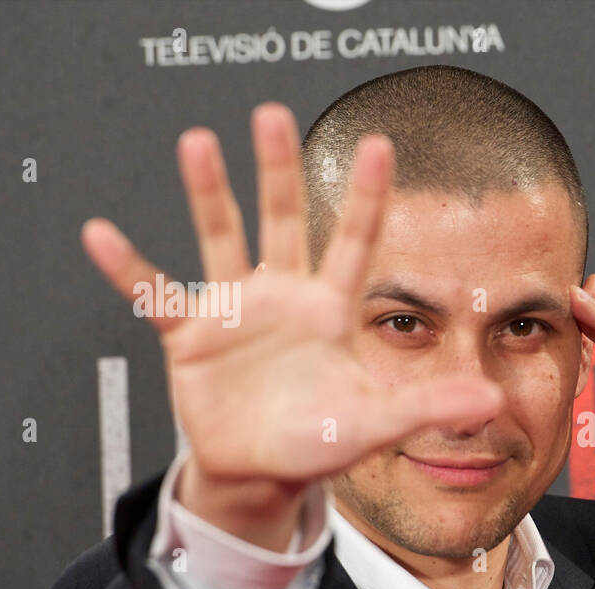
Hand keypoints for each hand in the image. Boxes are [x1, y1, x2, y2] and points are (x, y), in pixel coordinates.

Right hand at [81, 104, 503, 543]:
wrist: (264, 468)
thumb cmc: (322, 439)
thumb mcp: (377, 423)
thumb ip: (428, 405)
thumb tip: (491, 400)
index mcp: (331, 311)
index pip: (355, 243)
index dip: (367, 198)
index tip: (379, 146)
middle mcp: (283, 298)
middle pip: (283, 220)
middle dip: (279, 169)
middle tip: (272, 115)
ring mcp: (236, 312)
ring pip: (221, 238)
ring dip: (209, 194)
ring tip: (199, 144)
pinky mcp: (191, 336)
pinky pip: (156, 295)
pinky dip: (128, 269)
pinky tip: (104, 237)